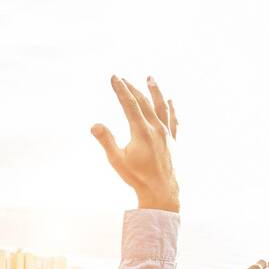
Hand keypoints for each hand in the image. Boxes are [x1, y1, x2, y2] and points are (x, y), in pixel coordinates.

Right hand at [91, 76, 179, 211]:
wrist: (162, 191)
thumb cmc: (137, 177)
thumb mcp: (117, 160)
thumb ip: (106, 140)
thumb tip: (95, 125)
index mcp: (141, 131)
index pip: (129, 104)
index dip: (120, 89)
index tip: (114, 77)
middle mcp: (156, 128)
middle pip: (143, 102)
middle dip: (132, 88)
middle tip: (122, 79)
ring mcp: (166, 133)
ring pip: (161, 106)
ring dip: (155, 91)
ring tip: (150, 78)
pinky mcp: (173, 140)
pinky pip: (173, 120)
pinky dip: (171, 109)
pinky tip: (170, 101)